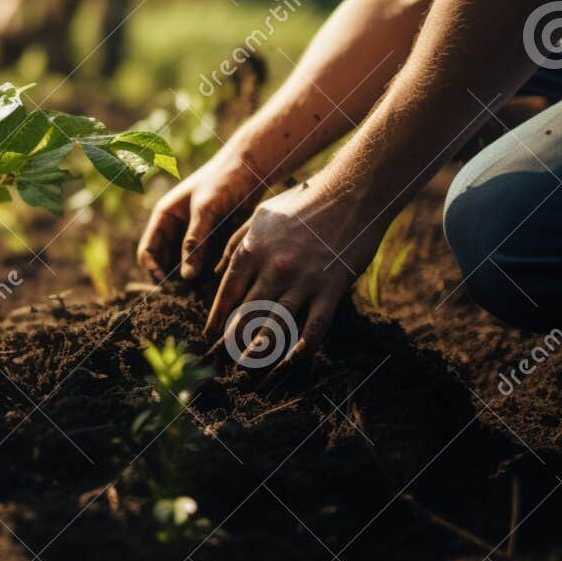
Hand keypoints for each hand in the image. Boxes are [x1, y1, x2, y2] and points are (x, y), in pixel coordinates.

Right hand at [137, 147, 266, 281]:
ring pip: (185, 266)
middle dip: (172, 280)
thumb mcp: (206, 210)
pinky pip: (205, 263)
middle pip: (164, 263)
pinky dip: (208, 274)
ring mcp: (194, 236)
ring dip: (191, 280)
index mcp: (164, 218)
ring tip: (203, 291)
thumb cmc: (223, 181)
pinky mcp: (212, 240)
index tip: (168, 285)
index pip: (147, 252)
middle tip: (186, 295)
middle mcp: (176, 229)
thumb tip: (185, 277)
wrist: (250, 167)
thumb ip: (195, 242)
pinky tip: (217, 282)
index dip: (153, 271)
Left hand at [204, 181, 384, 366]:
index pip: (227, 292)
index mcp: (252, 249)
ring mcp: (303, 280)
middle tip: (223, 360)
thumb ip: (237, 241)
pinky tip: (294, 362)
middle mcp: (273, 268)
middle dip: (232, 341)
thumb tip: (216, 268)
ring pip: (275, 326)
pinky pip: (315, 325)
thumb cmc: (304, 202)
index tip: (209, 336)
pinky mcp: (331, 288)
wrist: (352, 193)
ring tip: (249, 368)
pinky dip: (303, 348)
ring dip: (260, 351)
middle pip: (246, 314)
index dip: (217, 318)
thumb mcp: (260, 214)